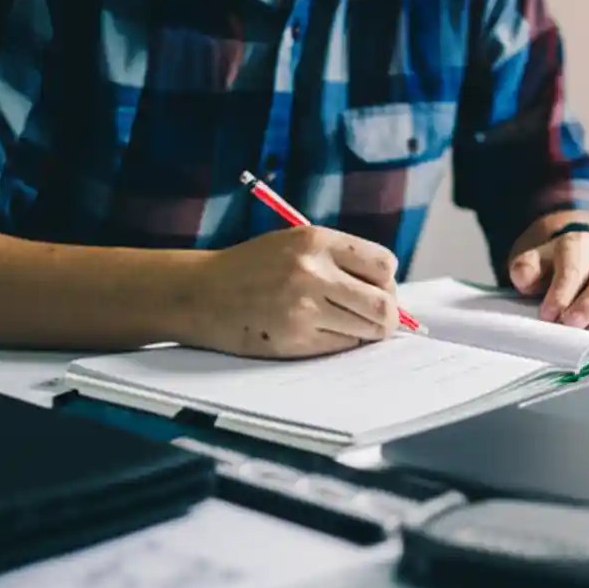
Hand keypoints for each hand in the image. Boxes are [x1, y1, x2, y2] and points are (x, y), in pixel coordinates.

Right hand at [194, 226, 400, 357]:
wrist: (201, 293)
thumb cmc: (251, 268)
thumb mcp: (293, 244)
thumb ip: (337, 259)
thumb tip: (387, 291)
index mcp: (316, 241)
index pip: (383, 265)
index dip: (386, 283)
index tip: (377, 291)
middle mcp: (313, 272)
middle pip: (384, 304)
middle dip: (387, 316)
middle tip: (377, 320)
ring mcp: (304, 308)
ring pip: (368, 330)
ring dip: (367, 333)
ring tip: (348, 327)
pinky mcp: (295, 339)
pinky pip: (342, 346)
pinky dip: (342, 343)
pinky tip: (323, 333)